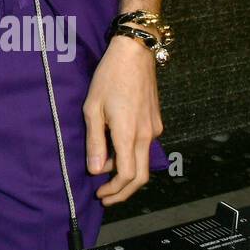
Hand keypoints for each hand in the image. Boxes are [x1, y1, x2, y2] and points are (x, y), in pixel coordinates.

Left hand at [83, 34, 163, 204]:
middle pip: (141, 176)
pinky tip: (115, 150)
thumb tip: (96, 170)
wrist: (135, 53)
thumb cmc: (109, 77)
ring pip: (144, 161)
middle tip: (105, 195)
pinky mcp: (156, 121)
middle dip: (123, 191)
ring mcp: (154, 128)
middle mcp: (147, 135)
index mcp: (129, 134)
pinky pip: (145, 146)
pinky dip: (132, 156)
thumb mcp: (93, 108)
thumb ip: (95, 141)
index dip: (115, 190)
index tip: (100, 194)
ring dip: (126, 172)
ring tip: (105, 171)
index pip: (128, 175)